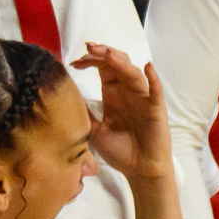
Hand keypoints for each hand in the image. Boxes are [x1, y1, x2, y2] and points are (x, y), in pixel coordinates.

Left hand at [68, 43, 171, 179]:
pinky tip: (147, 66)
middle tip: (88, 48)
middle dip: (102, 53)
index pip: (103, 68)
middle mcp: (128, 91)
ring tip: (107, 53)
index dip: (90, 60)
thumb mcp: (93, 129)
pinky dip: (153, 78)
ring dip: (120, 61)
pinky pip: (156, 91)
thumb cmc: (119, 150)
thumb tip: (62, 97)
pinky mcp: (156, 109)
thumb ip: (83, 112)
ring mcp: (143, 98)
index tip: (74, 62)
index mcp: (113, 93)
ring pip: (133, 72)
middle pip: (117, 63)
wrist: (139, 170)